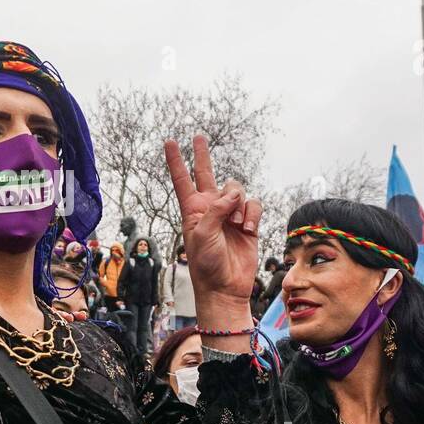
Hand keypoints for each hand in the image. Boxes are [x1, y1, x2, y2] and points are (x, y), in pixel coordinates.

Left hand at [165, 136, 259, 337]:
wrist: (225, 286)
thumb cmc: (206, 263)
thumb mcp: (203, 234)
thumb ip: (216, 209)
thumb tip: (234, 193)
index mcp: (192, 209)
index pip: (182, 179)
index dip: (176, 161)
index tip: (170, 142)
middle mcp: (210, 207)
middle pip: (206, 174)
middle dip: (202, 155)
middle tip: (198, 137)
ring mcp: (229, 214)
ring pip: (237, 189)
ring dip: (238, 204)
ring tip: (236, 225)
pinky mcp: (247, 222)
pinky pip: (253, 205)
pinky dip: (252, 214)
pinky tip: (247, 228)